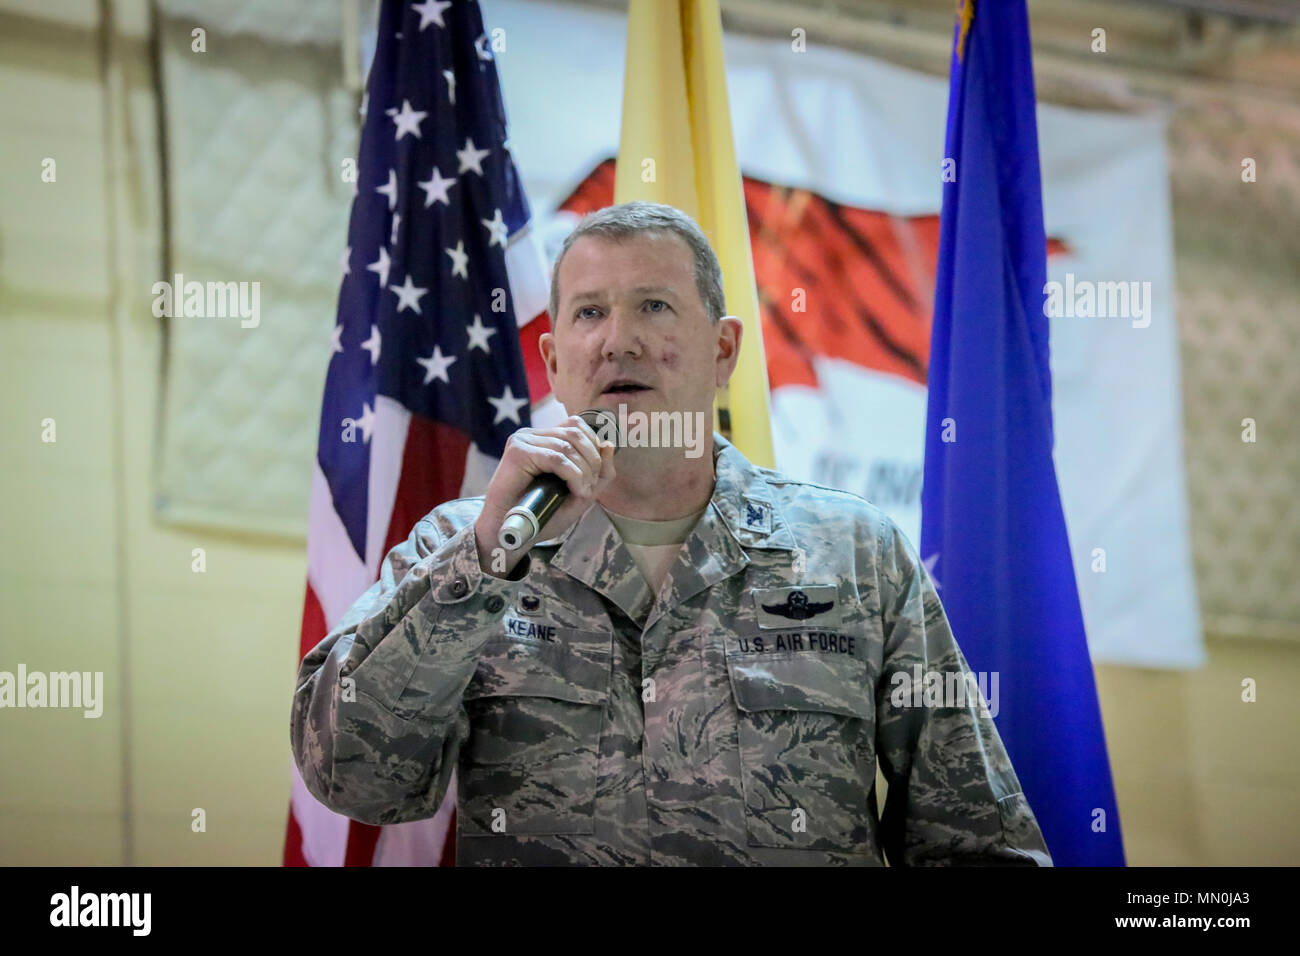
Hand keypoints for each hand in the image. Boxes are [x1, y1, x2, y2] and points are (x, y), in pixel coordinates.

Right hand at [474, 415, 616, 574]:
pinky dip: (574, 474)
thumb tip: (610, 445)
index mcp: (542, 439)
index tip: (595, 474)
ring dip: (584, 470)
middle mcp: (531, 435)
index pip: (576, 425)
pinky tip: (575, 490)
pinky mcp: (518, 453)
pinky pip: (556, 458)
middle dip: (593, 460)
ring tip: (583, 492)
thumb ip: (599, 473)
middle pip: (575, 432)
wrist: (510, 534)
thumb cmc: (540, 515)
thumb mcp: (579, 493)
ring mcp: (522, 441)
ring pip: (568, 445)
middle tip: (590, 487)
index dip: (594, 445)